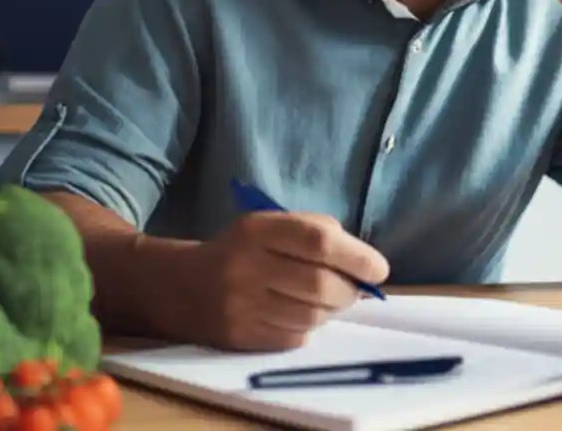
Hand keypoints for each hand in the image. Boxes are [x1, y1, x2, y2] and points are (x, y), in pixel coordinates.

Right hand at [187, 212, 389, 349]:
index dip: (357, 257)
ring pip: (311, 316)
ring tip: (327, 300)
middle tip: (356, 290)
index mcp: (258, 230)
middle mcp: (246, 267)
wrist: (181, 287)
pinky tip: (299, 314)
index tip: (379, 270)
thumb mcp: (271, 225)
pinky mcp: (240, 337)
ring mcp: (240, 306)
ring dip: (332, 311)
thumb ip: (318, 233)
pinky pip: (295, 337)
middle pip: (320, 285)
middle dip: (350, 291)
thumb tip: (367, 265)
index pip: (319, 242)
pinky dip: (309, 327)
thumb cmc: (243, 250)